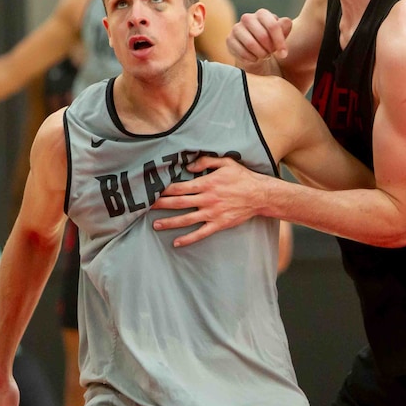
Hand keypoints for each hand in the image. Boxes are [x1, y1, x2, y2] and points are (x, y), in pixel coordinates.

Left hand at [149, 157, 268, 246]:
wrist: (259, 195)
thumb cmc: (242, 177)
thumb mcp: (226, 162)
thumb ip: (206, 162)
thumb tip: (188, 165)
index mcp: (206, 184)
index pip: (180, 187)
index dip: (164, 189)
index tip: (152, 191)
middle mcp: (206, 199)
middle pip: (178, 203)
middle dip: (161, 205)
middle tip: (145, 207)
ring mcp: (212, 213)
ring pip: (186, 219)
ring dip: (169, 222)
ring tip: (155, 225)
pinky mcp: (219, 224)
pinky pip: (200, 233)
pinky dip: (188, 239)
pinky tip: (177, 243)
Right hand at [228, 10, 293, 63]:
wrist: (255, 52)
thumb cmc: (270, 41)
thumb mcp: (282, 34)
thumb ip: (285, 27)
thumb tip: (285, 22)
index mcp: (262, 14)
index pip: (273, 26)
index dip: (280, 42)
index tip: (284, 54)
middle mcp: (248, 18)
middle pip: (262, 36)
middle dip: (270, 49)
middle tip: (271, 53)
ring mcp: (237, 28)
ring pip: (251, 44)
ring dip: (261, 54)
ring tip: (264, 55)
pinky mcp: (230, 39)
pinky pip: (242, 52)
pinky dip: (251, 59)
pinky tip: (254, 58)